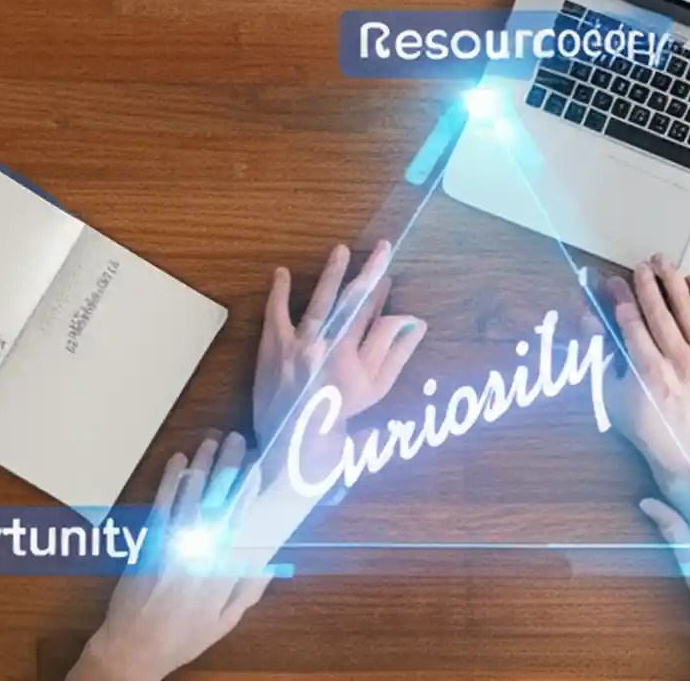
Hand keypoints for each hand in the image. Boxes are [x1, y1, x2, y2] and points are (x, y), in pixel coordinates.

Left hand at [69, 431, 270, 680]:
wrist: (132, 646)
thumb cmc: (182, 637)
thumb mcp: (224, 622)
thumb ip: (247, 591)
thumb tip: (267, 561)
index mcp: (220, 572)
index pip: (238, 521)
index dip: (247, 492)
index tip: (256, 468)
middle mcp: (197, 552)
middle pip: (215, 500)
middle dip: (227, 468)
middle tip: (236, 440)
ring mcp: (170, 545)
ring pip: (189, 496)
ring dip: (201, 466)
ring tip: (211, 441)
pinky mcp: (147, 542)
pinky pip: (161, 504)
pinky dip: (171, 481)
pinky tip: (179, 462)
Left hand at [253, 241, 425, 457]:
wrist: (295, 440)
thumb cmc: (339, 414)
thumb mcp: (374, 389)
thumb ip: (395, 353)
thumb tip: (417, 323)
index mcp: (353, 357)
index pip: (373, 316)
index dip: (381, 292)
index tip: (388, 272)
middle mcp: (328, 347)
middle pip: (352, 303)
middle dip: (369, 273)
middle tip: (383, 248)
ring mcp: (298, 345)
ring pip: (319, 302)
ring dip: (332, 274)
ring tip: (341, 251)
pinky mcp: (272, 347)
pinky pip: (275, 314)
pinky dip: (277, 293)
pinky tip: (280, 273)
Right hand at [591, 254, 689, 507]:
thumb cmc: (648, 426)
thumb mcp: (612, 396)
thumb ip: (600, 356)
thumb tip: (589, 319)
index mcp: (649, 372)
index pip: (631, 321)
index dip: (619, 297)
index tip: (612, 282)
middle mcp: (682, 361)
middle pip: (661, 309)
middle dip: (647, 283)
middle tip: (639, 266)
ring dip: (675, 281)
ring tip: (664, 264)